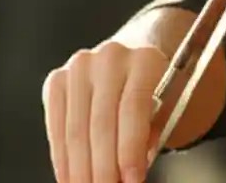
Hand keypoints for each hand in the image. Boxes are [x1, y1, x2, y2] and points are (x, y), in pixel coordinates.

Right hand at [41, 8, 225, 182]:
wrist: (132, 55)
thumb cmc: (155, 86)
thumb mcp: (169, 104)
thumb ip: (152, 132)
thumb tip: (130, 171)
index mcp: (145, 59)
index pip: (133, 109)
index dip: (130, 150)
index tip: (131, 180)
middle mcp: (110, 57)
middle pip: (101, 123)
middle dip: (103, 167)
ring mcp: (79, 67)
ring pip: (76, 129)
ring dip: (81, 168)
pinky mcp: (57, 80)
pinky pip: (56, 126)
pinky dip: (62, 158)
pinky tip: (69, 177)